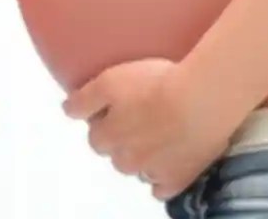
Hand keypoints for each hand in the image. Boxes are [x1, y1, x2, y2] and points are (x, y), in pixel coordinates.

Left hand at [63, 58, 235, 200]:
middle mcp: (125, 160)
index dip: (108, 120)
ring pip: (140, 170)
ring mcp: (151, 173)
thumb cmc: (155, 85)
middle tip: (146, 115)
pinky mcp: (178, 180)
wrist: (201, 100)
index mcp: (106, 137)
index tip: (123, 106)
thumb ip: (85, 98)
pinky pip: (163, 187)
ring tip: (164, 132)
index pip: (97, 136)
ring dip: (146, 156)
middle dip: (126, 140)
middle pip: (118, 154)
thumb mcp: (112, 80)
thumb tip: (66, 110)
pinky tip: (173, 160)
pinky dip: (164, 177)